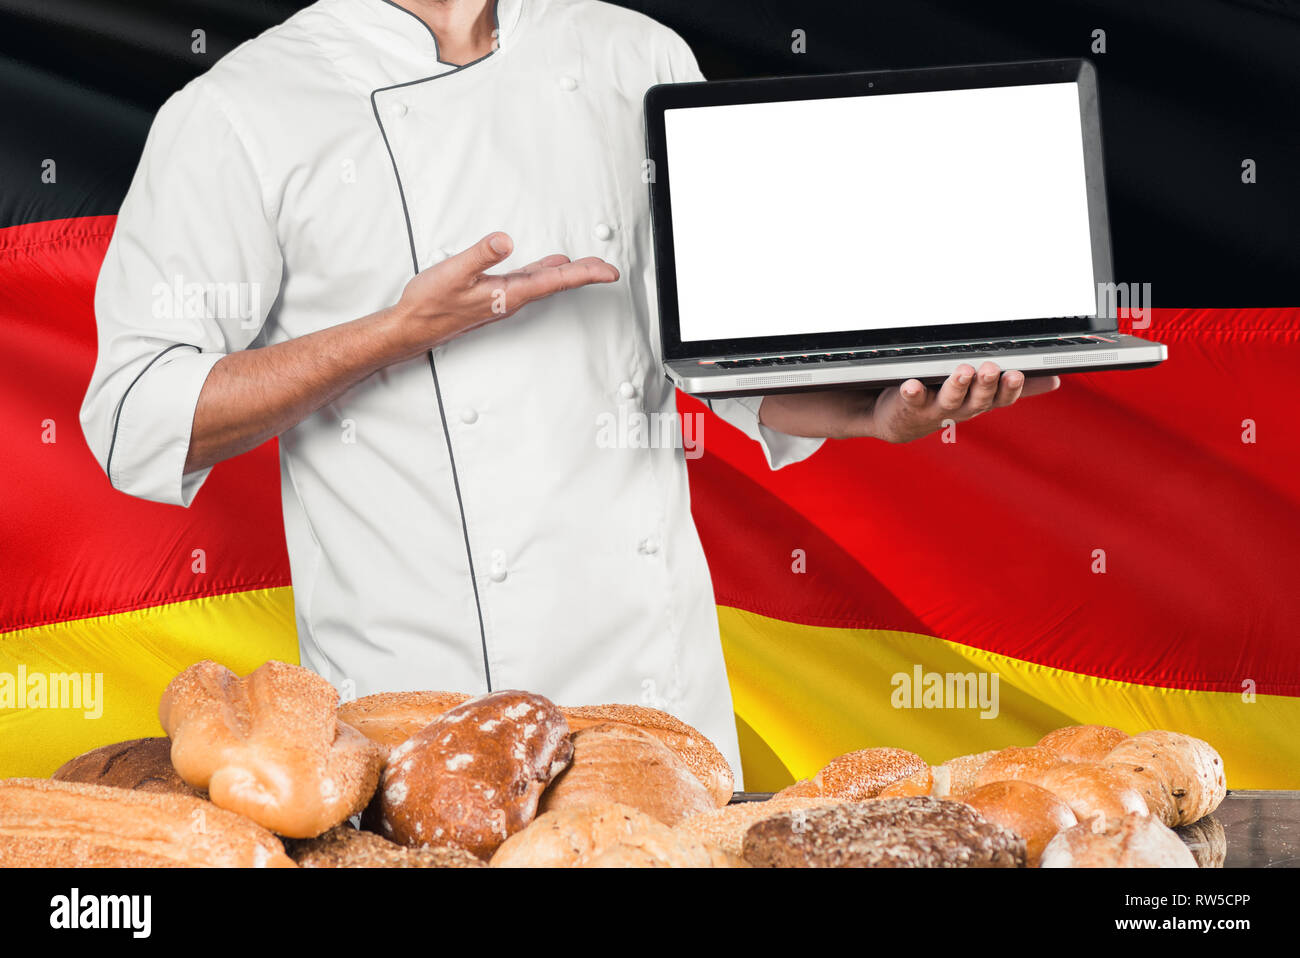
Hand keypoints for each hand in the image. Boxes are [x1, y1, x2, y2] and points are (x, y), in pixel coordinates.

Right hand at [391, 231, 618, 352]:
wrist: (412, 328)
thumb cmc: (430, 304)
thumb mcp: (454, 273)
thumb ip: (480, 255)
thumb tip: (505, 241)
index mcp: (509, 293)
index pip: (556, 281)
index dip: (586, 274)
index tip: (609, 272)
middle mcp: (511, 298)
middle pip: (556, 283)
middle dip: (584, 274)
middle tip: (607, 268)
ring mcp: (502, 298)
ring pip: (543, 283)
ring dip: (566, 274)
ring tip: (586, 265)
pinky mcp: (492, 295)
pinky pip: (527, 282)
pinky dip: (543, 272)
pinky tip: (547, 266)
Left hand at [757, 361, 1060, 441]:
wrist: (894, 419)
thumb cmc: (940, 399)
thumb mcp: (979, 394)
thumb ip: (1013, 387)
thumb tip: (1056, 381)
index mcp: (978, 403)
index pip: (1001, 398)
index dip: (1011, 389)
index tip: (1017, 374)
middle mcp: (958, 409)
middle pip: (977, 400)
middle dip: (986, 385)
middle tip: (992, 368)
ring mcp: (931, 410)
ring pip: (948, 401)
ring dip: (956, 387)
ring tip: (962, 371)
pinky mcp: (906, 406)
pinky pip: (910, 400)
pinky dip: (911, 392)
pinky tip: (911, 383)